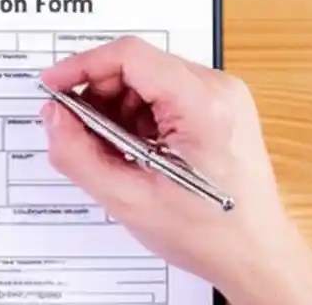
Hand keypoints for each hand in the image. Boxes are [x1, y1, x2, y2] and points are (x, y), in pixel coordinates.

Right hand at [40, 37, 311, 304]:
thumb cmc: (212, 233)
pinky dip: (138, 114)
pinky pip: (164, 93)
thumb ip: (80, 155)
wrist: (256, 255)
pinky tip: (134, 149)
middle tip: (77, 128)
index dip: (83, 66)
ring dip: (117, 106)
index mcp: (203, 105)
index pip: (130, 56)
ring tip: (112, 149)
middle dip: (99, 92)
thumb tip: (55, 118)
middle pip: (137, 64)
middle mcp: (218, 90)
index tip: (55, 85)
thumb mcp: (130, 199)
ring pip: (148, 77)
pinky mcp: (218, 107)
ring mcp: (222, 96)